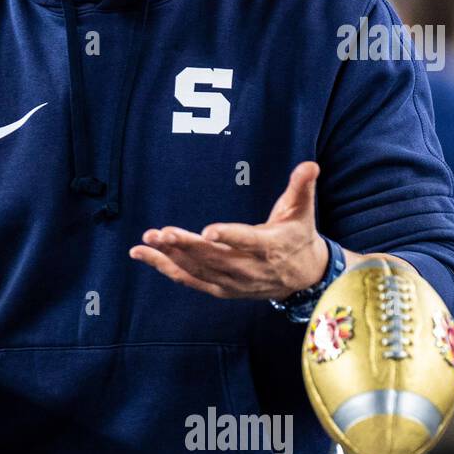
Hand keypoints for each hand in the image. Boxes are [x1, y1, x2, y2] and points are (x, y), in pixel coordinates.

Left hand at [130, 161, 330, 299]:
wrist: (303, 278)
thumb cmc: (297, 236)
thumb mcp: (303, 211)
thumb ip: (302, 187)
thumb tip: (310, 164)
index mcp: (270, 246)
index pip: (247, 241)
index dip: (228, 236)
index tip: (206, 231)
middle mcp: (250, 268)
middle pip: (214, 258)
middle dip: (186, 246)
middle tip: (162, 232)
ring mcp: (233, 282)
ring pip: (197, 271)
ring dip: (170, 256)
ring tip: (147, 241)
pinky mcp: (220, 289)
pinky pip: (190, 280)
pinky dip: (166, 268)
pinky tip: (144, 255)